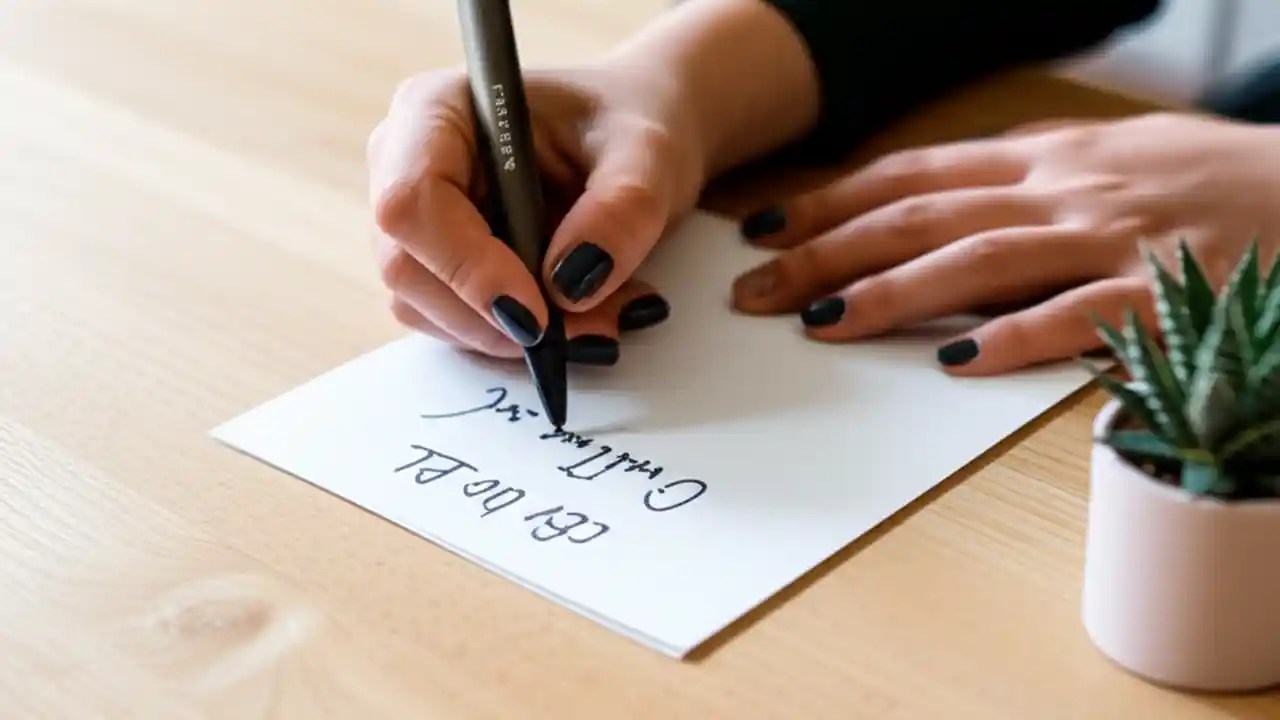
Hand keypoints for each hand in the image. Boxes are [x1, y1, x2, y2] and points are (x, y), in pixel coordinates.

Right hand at [366, 0, 818, 365]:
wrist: (634, 146)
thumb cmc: (630, 123)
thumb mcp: (648, 156)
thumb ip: (621, 211)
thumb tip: (569, 286)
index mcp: (439, 108)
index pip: (412, 201)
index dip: (467, 266)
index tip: (535, 313)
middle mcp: (406, 162)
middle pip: (406, 266)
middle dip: (495, 316)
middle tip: (588, 329)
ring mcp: (416, 221)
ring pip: (425, 307)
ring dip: (511, 335)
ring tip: (601, 316)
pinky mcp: (437, 267)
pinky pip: (453, 323)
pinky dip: (516, 337)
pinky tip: (578, 316)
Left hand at [731, 113, 1279, 374]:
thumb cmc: (1214, 177)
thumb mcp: (1115, 151)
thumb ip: (1033, 167)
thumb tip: (952, 182)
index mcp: (1046, 160)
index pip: (913, 175)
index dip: (833, 202)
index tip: (766, 229)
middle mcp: (1063, 191)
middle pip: (921, 218)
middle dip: (829, 253)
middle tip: (756, 290)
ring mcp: (1111, 238)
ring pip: (980, 259)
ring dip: (893, 292)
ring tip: (822, 321)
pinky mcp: (1163, 291)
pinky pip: (1079, 316)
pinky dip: (1014, 337)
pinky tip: (956, 363)